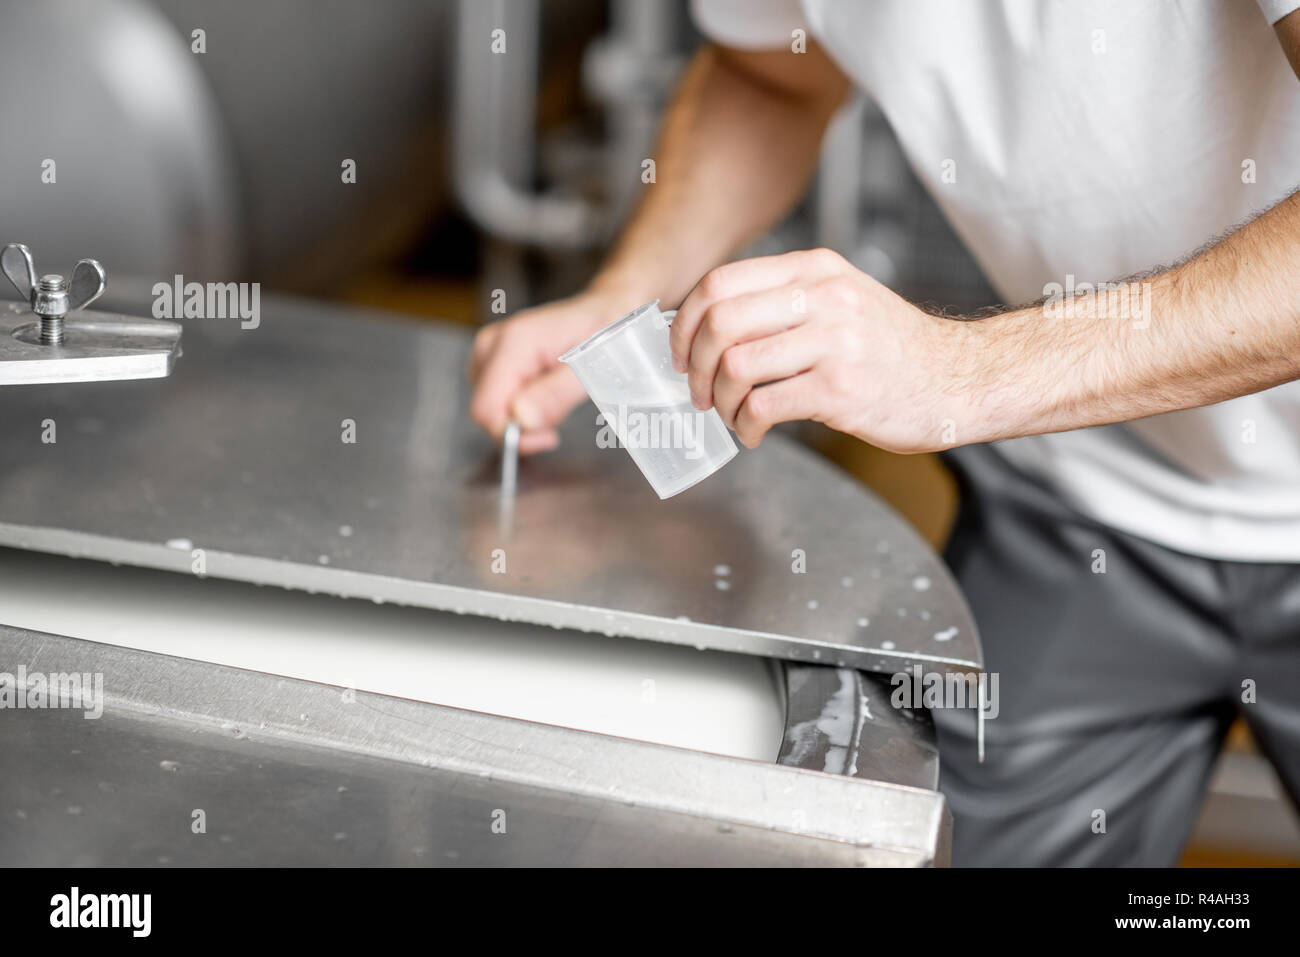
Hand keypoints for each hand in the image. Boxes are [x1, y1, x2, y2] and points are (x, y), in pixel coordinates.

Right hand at [468, 289, 640, 454]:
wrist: (605, 311)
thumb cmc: (603, 336)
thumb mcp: (591, 370)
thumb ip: (555, 395)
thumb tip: (521, 420)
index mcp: (514, 342)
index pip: (486, 408)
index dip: (512, 435)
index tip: (548, 438)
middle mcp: (492, 343)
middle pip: (485, 410)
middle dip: (521, 425)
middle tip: (559, 413)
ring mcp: (488, 350)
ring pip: (490, 407)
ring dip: (523, 415)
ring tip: (556, 395)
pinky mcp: (492, 358)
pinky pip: (496, 398)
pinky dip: (521, 404)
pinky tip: (544, 390)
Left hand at [669, 248, 979, 453]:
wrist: (960, 378)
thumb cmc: (893, 348)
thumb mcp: (842, 298)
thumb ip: (785, 301)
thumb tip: (711, 327)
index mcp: (815, 270)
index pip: (720, 283)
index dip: (684, 323)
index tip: (681, 354)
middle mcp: (823, 298)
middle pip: (719, 324)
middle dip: (694, 367)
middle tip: (699, 393)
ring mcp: (834, 343)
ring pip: (735, 367)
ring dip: (719, 402)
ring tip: (731, 416)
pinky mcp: (840, 390)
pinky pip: (763, 407)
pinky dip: (744, 427)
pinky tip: (753, 434)